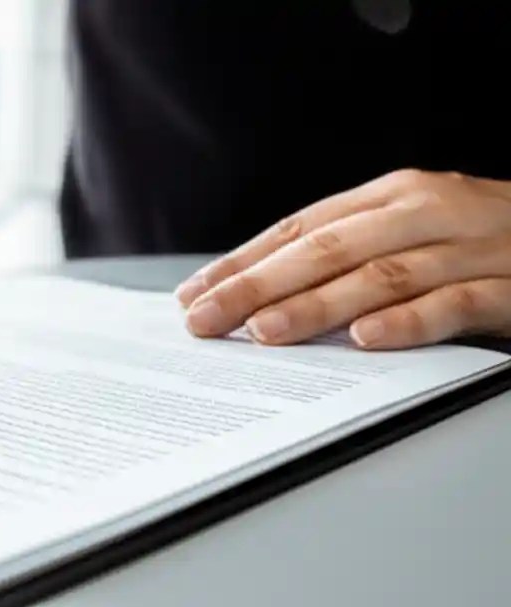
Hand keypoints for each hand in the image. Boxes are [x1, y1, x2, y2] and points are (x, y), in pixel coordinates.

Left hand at [176, 169, 510, 348]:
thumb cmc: (481, 241)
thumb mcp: (410, 232)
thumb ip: (347, 254)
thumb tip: (260, 294)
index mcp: (393, 197)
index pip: (301, 228)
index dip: (244, 261)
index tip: (194, 294)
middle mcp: (426, 213)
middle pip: (328, 249)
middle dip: (258, 286)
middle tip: (207, 319)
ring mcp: (470, 248)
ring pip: (382, 275)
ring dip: (317, 306)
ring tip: (265, 333)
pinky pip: (455, 303)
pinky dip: (408, 322)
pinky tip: (366, 339)